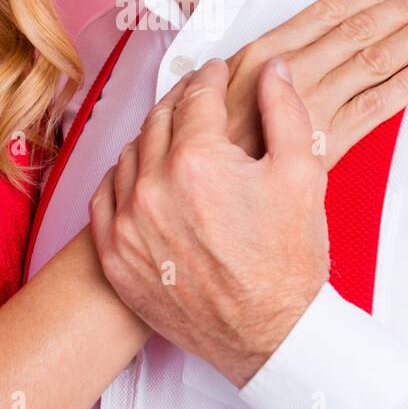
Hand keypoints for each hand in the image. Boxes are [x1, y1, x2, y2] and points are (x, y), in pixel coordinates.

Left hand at [90, 57, 327, 387]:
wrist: (269, 335)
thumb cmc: (285, 267)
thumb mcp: (302, 174)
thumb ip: (285, 111)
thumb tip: (273, 72)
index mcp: (197, 162)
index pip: (196, 97)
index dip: (210, 77)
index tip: (215, 73)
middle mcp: (153, 189)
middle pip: (159, 121)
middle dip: (181, 101)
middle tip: (197, 97)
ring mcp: (128, 224)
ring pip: (129, 155)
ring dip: (152, 137)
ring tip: (174, 136)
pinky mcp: (115, 256)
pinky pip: (104, 197)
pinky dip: (123, 179)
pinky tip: (143, 175)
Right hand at [223, 0, 407, 167]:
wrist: (207, 187)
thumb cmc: (212, 135)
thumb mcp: (220, 83)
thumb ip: (262, 61)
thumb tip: (290, 42)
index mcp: (267, 52)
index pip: (330, 12)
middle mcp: (293, 72)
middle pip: (359, 30)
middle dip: (403, 8)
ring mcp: (313, 106)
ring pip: (373, 62)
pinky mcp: (327, 141)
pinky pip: (374, 107)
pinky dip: (405, 86)